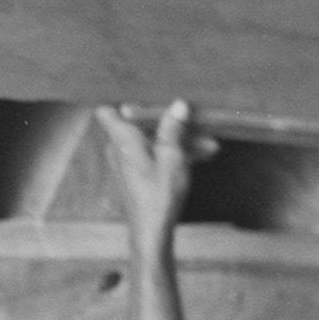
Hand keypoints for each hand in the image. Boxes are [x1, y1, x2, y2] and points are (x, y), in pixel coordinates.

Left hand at [94, 102, 202, 247]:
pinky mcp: (137, 173)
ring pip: (153, 140)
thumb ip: (173, 129)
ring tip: (210, 143)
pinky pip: (155, 154)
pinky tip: (203, 155)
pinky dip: (175, 153)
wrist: (153, 231)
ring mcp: (128, 162)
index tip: (140, 88)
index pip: (108, 111)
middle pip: (141, 124)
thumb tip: (177, 104)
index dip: (121, 98)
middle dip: (168, 120)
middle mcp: (120, 148)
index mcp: (123, 140)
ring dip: (180, 140)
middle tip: (193, 115)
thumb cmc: (159, 196)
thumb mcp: (172, 157)